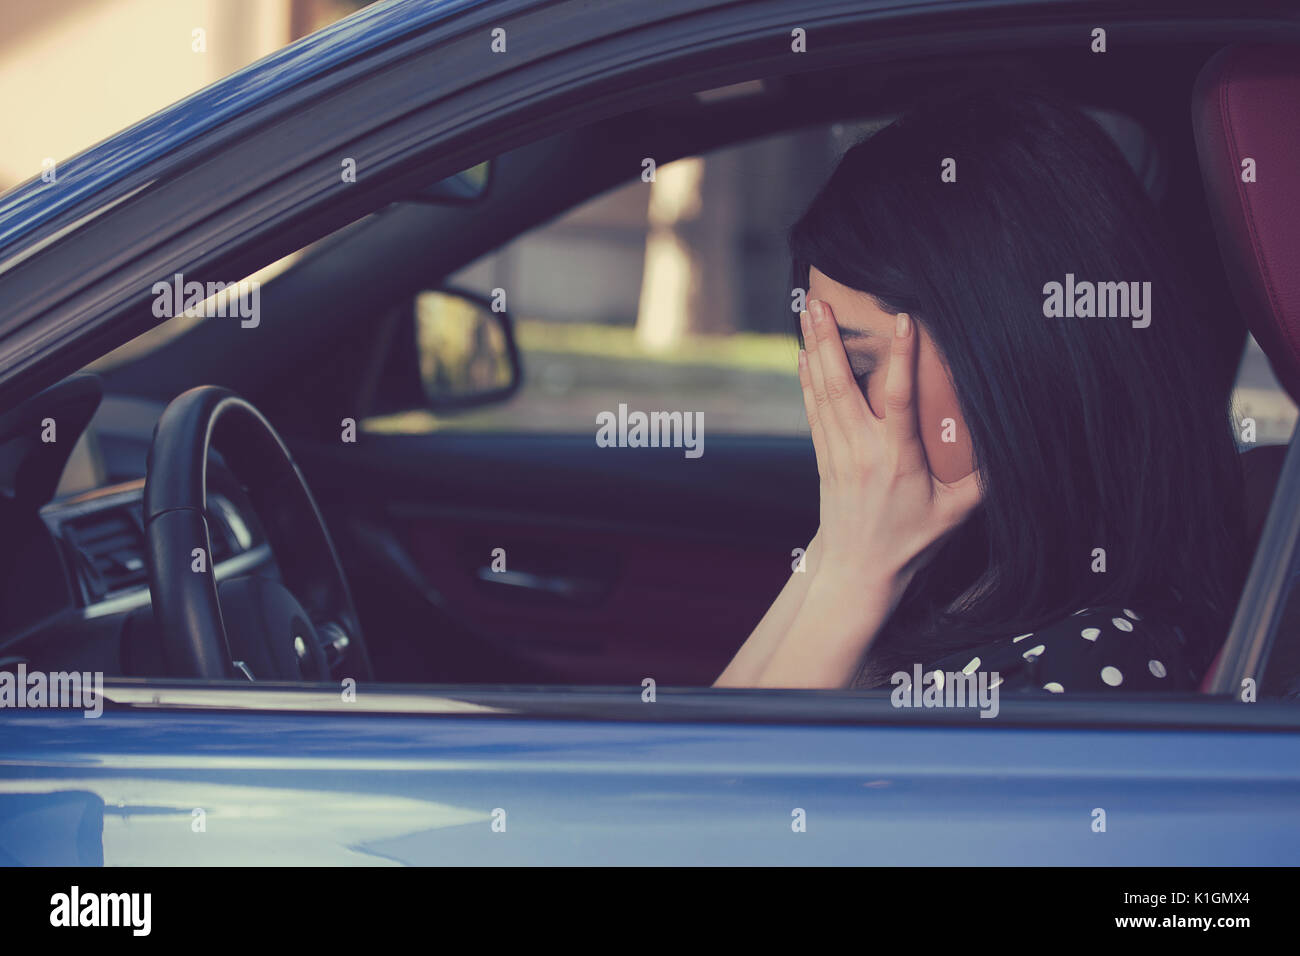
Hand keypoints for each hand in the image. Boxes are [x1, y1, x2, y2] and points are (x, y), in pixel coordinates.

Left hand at [798, 299, 980, 603]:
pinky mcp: (824, 456)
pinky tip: (803, 352)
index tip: (903, 321)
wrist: (859, 569)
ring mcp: (837, 452)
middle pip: (840, 386)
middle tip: (819, 300)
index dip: (901, 359)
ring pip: (822, 392)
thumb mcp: (956, 514)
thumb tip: (1013, 443)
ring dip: (813, 348)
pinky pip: (813, 409)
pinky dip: (807, 378)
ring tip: (808, 310)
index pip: (898, 400)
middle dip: (829, 339)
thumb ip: (983, 479)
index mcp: (897, 460)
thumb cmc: (912, 541)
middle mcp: (861, 450)